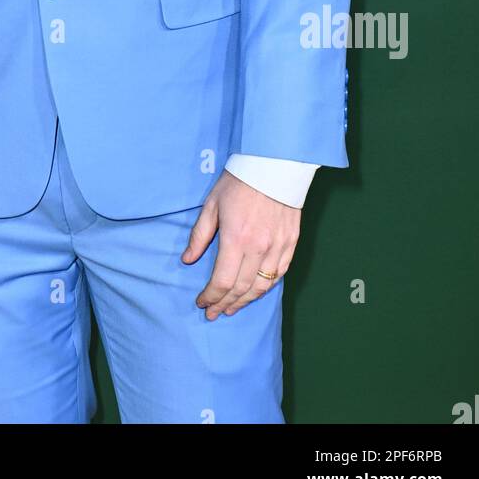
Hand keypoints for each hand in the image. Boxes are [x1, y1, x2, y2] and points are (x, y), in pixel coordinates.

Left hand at [181, 169, 300, 318]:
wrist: (275, 166)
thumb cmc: (239, 182)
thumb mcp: (212, 204)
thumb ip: (200, 235)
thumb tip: (188, 260)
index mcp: (236, 239)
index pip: (222, 281)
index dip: (210, 296)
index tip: (201, 302)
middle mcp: (258, 248)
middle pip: (241, 289)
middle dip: (224, 304)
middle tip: (213, 313)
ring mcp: (277, 248)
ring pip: (261, 287)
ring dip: (244, 302)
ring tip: (231, 308)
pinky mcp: (291, 244)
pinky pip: (278, 275)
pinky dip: (265, 288)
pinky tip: (254, 293)